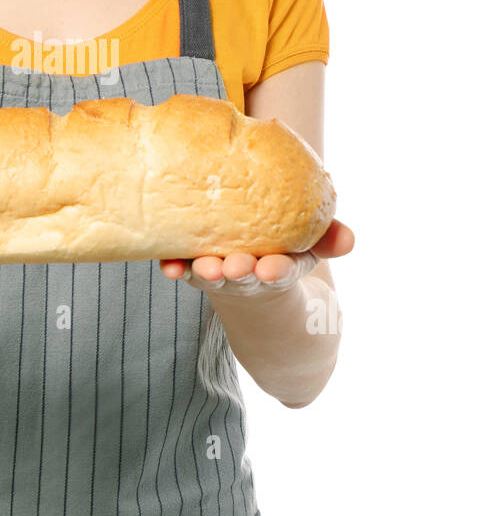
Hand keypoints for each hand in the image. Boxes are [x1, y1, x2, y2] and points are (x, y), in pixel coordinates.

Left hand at [159, 218, 354, 296]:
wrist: (248, 267)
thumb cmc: (284, 246)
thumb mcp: (311, 244)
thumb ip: (329, 239)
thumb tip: (349, 239)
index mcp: (278, 267)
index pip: (280, 271)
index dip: (277, 270)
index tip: (271, 269)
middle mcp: (246, 273)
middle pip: (242, 276)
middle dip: (238, 272)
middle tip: (235, 267)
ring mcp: (217, 271)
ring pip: (210, 274)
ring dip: (205, 272)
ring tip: (202, 266)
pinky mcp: (191, 265)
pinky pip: (181, 268)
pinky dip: (174, 267)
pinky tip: (167, 266)